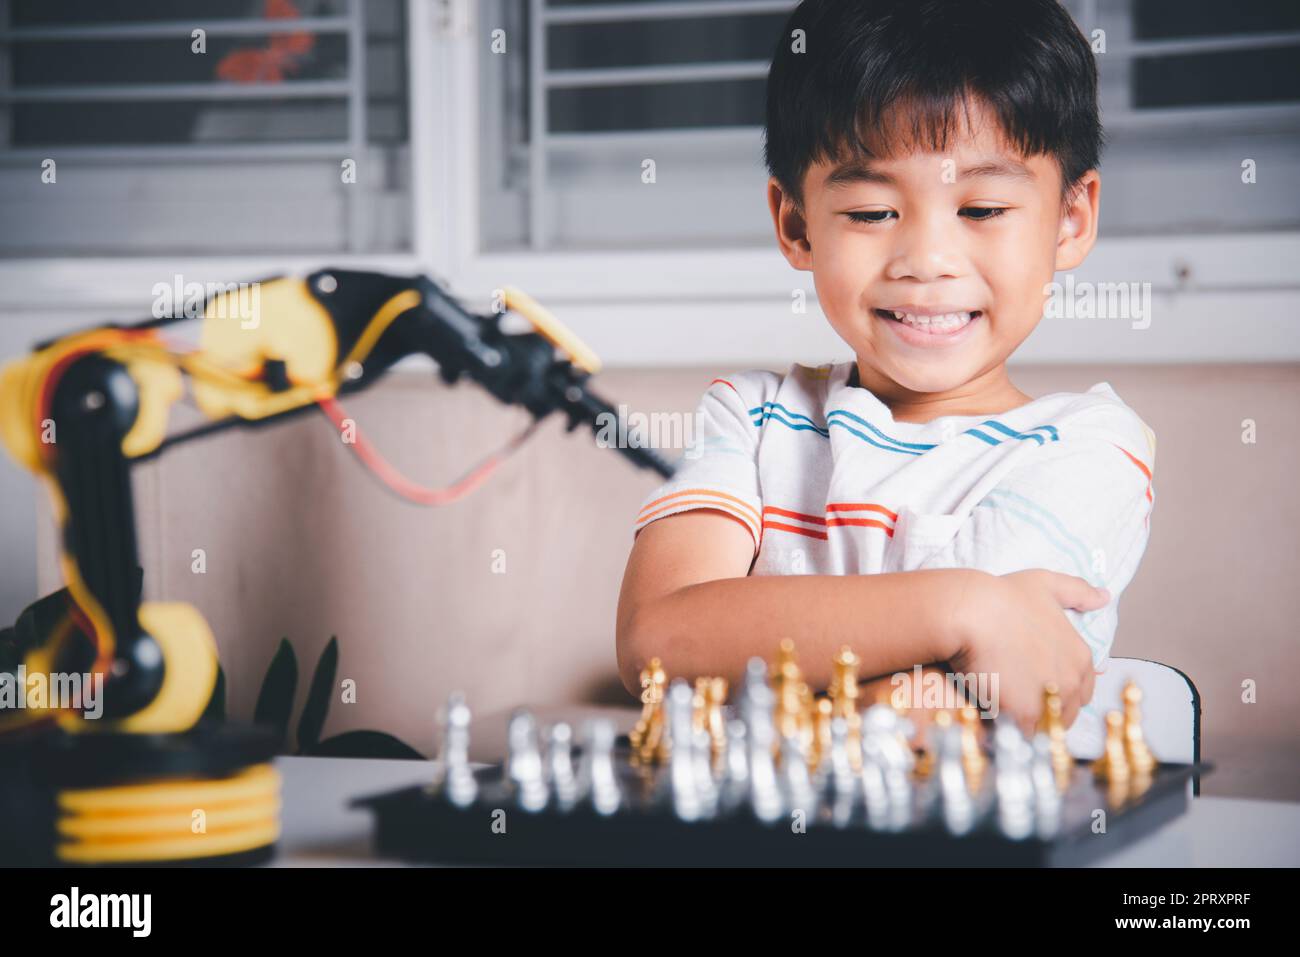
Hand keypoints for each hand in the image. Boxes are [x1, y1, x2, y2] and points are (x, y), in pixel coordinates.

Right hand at [947, 569, 1108, 736]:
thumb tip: (1104, 596)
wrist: (971, 612)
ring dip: (1028, 724)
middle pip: (1065, 713)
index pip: (1081, 691)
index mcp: (1080, 657)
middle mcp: (1072, 681)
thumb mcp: (1045, 584)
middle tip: (1016, 702)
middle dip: (1045, 711)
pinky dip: (1010, 729)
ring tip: (1005, 713)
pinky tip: (994, 717)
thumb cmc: (1003, 596)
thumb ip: (1078, 591)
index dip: (1057, 692)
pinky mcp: (1024, 713)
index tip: (1035, 688)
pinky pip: (1022, 733)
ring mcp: (1050, 699)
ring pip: (1045, 726)